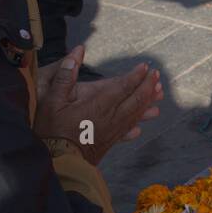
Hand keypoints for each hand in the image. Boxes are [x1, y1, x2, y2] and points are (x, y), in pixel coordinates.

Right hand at [33, 46, 163, 164]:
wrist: (57, 161)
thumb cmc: (52, 129)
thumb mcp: (52, 99)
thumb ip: (65, 75)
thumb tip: (78, 50)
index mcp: (99, 105)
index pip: (123, 87)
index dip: (136, 76)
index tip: (145, 66)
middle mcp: (111, 117)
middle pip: (136, 99)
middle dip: (148, 86)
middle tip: (157, 75)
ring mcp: (113, 130)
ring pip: (136, 113)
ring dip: (149, 101)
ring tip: (160, 93)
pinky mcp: (111, 141)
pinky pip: (130, 129)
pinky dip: (139, 121)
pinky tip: (144, 121)